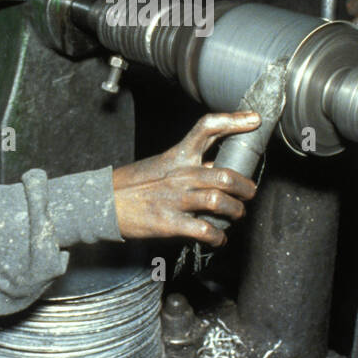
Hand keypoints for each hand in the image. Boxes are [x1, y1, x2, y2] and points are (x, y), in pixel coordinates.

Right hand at [112, 112, 260, 245]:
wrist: (103, 203)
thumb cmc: (134, 184)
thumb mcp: (163, 164)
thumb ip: (190, 165)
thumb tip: (217, 168)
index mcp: (178, 155)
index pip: (207, 128)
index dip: (234, 120)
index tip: (254, 120)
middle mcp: (180, 174)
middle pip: (225, 175)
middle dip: (246, 187)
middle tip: (250, 193)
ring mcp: (175, 198)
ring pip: (219, 202)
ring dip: (235, 211)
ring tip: (236, 215)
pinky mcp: (169, 222)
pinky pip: (204, 230)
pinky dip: (217, 236)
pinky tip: (218, 238)